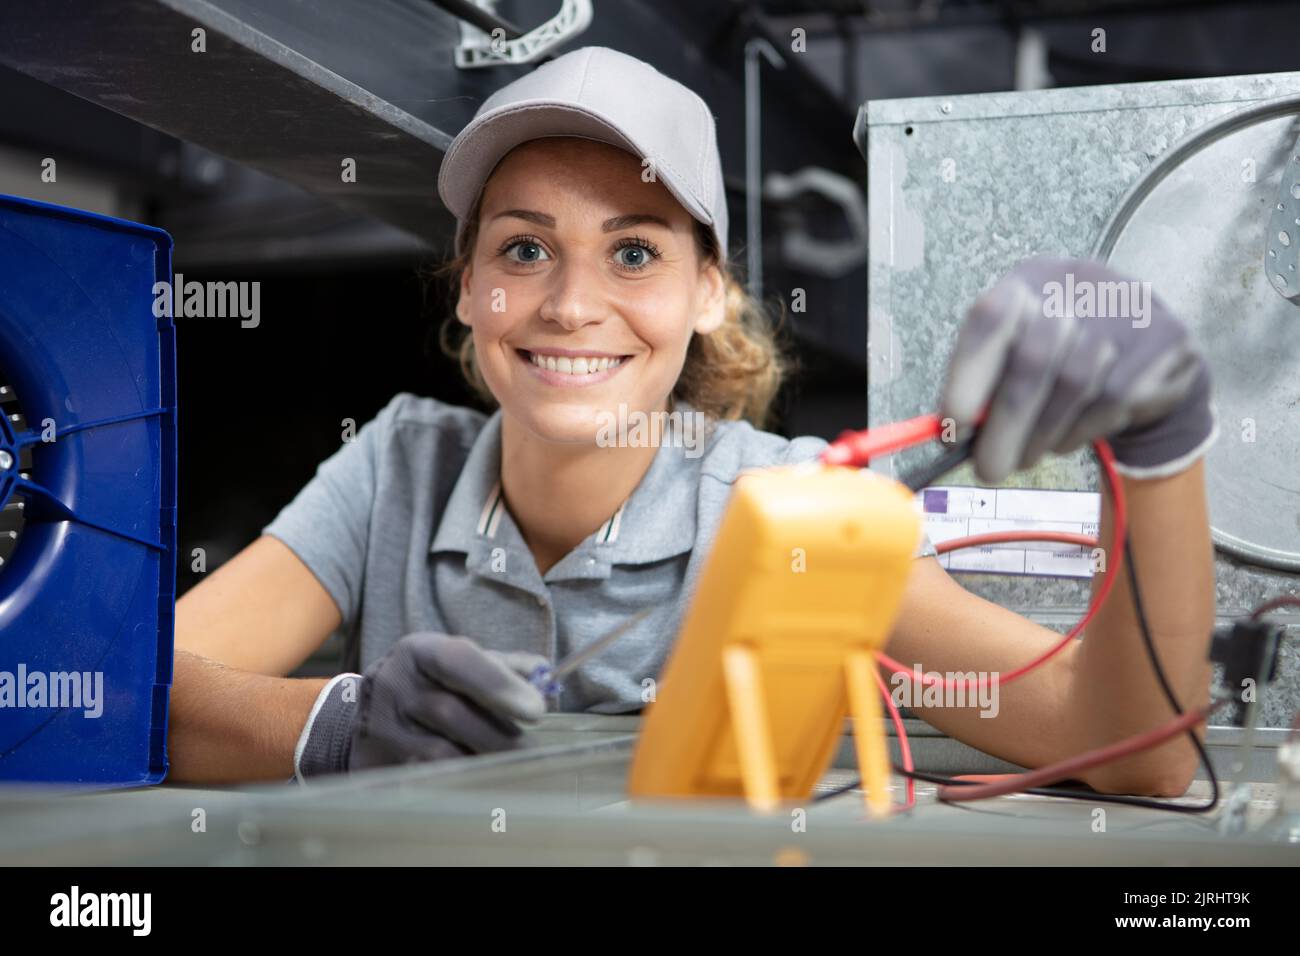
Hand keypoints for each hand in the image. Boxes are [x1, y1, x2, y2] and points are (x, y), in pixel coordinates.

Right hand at [295, 633, 547, 777]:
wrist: (365, 716)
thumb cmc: (430, 685)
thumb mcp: (459, 664)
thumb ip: (505, 668)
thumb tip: (548, 682)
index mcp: (419, 650)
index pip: (459, 660)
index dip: (499, 684)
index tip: (537, 711)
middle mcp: (394, 683)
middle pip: (451, 712)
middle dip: (499, 734)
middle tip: (529, 749)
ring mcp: (381, 726)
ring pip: (441, 752)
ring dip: (481, 760)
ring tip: (506, 763)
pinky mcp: (376, 763)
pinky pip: (427, 778)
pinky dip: (460, 779)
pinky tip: (478, 779)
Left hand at [939, 256, 1217, 483]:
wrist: (1147, 343)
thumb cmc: (1061, 353)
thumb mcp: (1014, 351)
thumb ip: (983, 384)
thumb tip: (950, 432)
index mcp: (1028, 280)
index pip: (989, 321)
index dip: (967, 378)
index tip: (952, 429)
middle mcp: (1076, 284)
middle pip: (1034, 361)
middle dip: (1005, 426)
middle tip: (988, 469)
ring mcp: (1125, 308)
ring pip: (1074, 385)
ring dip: (1041, 435)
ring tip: (1025, 457)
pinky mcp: (1162, 339)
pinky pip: (1112, 400)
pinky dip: (1078, 431)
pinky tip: (1064, 439)